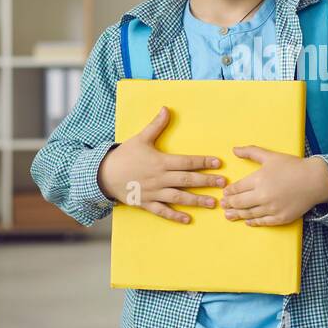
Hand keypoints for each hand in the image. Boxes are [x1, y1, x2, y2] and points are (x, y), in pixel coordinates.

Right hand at [97, 106, 224, 223]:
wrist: (103, 174)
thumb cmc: (124, 155)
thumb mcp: (140, 138)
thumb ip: (155, 125)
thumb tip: (166, 108)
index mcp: (160, 161)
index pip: (187, 162)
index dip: (203, 162)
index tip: (218, 163)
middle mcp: (160, 178)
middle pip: (187, 180)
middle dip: (207, 181)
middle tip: (223, 184)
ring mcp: (154, 192)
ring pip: (179, 197)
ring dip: (196, 200)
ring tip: (213, 203)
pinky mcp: (146, 203)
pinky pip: (163, 211)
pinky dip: (175, 216)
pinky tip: (188, 219)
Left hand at [221, 146, 327, 226]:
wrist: (315, 180)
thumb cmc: (293, 166)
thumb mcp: (271, 156)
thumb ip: (251, 152)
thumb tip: (234, 149)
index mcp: (259, 180)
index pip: (237, 188)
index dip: (229, 191)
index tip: (225, 193)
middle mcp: (263, 196)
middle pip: (239, 203)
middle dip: (229, 204)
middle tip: (223, 205)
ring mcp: (272, 209)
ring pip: (249, 214)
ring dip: (237, 215)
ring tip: (229, 215)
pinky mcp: (281, 218)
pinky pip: (263, 222)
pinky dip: (253, 222)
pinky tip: (248, 222)